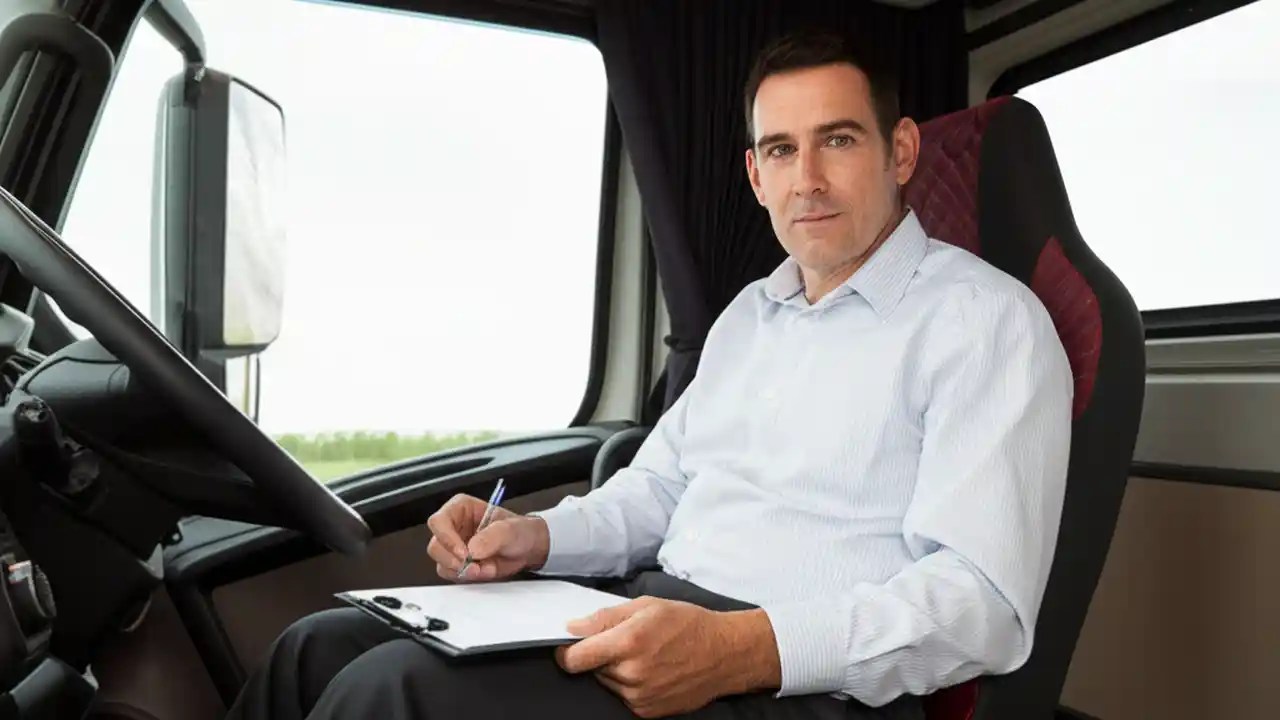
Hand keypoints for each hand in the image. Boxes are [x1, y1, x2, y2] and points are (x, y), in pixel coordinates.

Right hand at [425, 494, 549, 580]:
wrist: (528, 549)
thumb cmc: (519, 531)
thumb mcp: (510, 530)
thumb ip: (492, 537)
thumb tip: (472, 549)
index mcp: (460, 508)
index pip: (438, 522)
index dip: (447, 539)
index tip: (464, 553)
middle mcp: (453, 527)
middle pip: (435, 546)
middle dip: (454, 561)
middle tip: (474, 567)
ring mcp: (453, 547)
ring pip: (441, 563)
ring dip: (462, 571)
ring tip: (486, 568)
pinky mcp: (458, 563)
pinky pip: (452, 575)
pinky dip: (467, 577)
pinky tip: (484, 571)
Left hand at [555, 597, 780, 717]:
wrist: (724, 653)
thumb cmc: (687, 623)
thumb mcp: (647, 606)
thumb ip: (604, 617)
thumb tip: (572, 628)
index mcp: (628, 642)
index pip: (574, 658)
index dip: (566, 651)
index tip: (570, 645)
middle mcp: (631, 673)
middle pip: (591, 669)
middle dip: (600, 655)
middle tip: (625, 641)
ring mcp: (639, 696)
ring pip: (607, 683)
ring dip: (615, 670)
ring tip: (643, 655)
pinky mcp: (647, 711)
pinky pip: (623, 697)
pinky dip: (629, 685)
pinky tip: (650, 670)